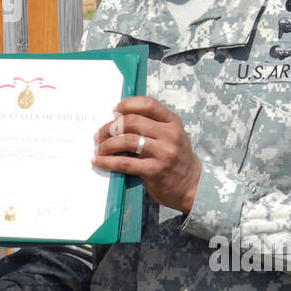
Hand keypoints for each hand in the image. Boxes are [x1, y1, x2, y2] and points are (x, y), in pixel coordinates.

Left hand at [93, 96, 202, 212]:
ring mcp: (163, 153)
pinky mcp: (154, 170)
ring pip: (127, 141)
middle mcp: (169, 135)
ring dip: (107, 144)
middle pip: (132, 122)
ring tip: (98, 148)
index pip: (149, 104)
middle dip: (110, 127)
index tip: (114, 110)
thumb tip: (118, 120)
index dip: (128, 104)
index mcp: (173, 122)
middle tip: (100, 134)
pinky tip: (98, 161)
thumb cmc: (176, 159)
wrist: (192, 186)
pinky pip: (125, 163)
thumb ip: (152, 126)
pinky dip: (107, 162)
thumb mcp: (171, 136)